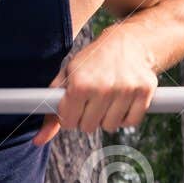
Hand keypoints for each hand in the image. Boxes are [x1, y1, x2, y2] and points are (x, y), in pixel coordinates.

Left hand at [32, 35, 158, 145]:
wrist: (129, 42)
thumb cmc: (93, 61)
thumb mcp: (68, 77)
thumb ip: (51, 109)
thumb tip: (39, 141)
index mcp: (80, 83)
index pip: (68, 121)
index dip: (69, 115)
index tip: (74, 104)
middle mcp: (103, 87)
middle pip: (88, 127)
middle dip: (86, 117)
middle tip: (91, 100)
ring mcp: (126, 90)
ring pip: (109, 127)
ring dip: (106, 118)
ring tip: (107, 99)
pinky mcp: (144, 92)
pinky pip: (130, 122)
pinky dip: (125, 117)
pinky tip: (121, 101)